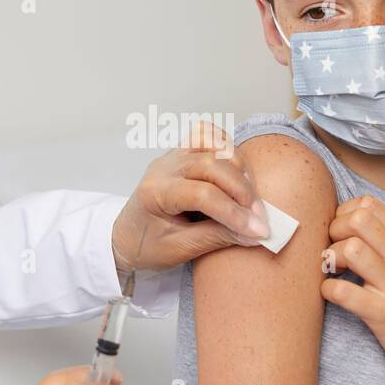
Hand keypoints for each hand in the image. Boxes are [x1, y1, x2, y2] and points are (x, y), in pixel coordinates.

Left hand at [113, 120, 269, 271]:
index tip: (259, 231)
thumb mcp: (180, 249)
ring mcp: (173, 155)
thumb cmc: (147, 245)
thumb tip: (256, 233)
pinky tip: (237, 172)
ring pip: (213, 143)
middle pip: (212, 165)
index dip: (235, 213)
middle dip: (242, 191)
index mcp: (156, 194)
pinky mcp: (182, 152)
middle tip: (259, 216)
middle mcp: (164, 167)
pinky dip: (228, 148)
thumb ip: (218, 237)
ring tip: (250, 196)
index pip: (203, 195)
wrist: (126, 236)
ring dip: (239, 167)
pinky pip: (208, 135)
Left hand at [321, 196, 384, 377]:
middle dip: (334, 231)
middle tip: (333, 251)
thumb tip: (349, 219)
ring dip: (330, 258)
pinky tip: (331, 293)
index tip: (341, 233)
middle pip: (357, 220)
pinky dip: (328, 289)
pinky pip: (344, 292)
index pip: (369, 204)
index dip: (344, 213)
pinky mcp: (383, 313)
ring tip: (333, 271)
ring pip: (351, 250)